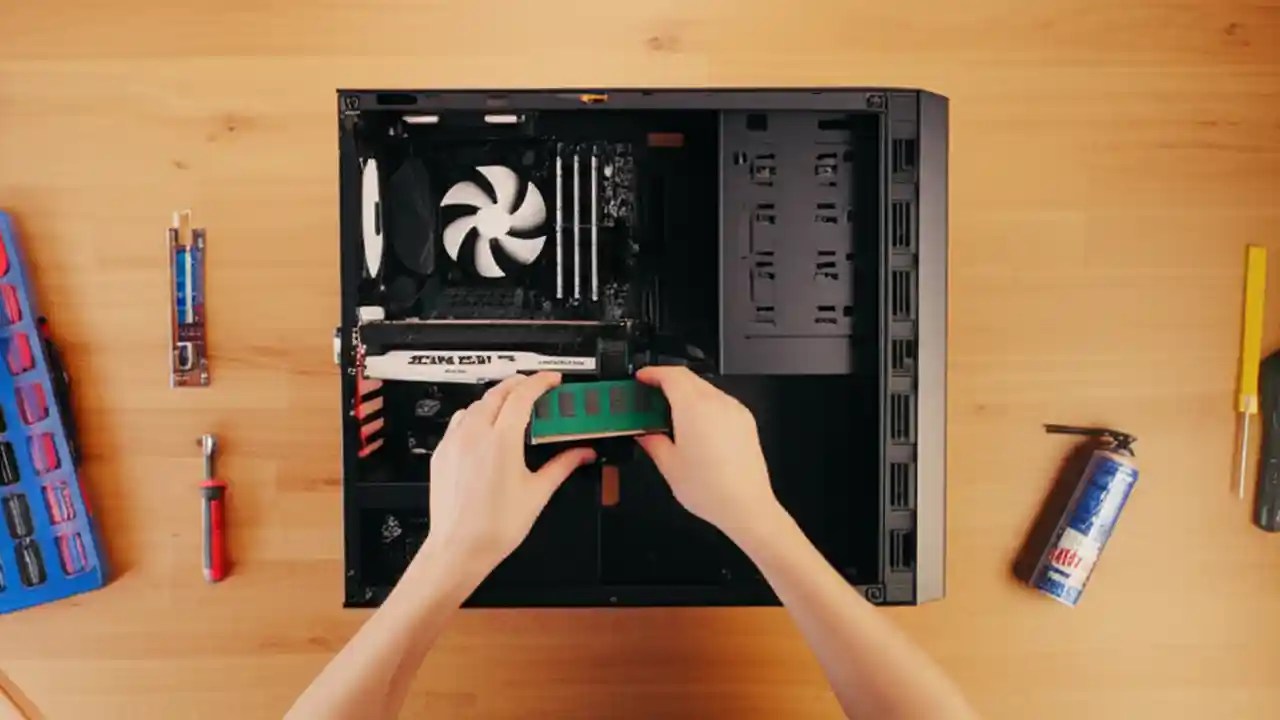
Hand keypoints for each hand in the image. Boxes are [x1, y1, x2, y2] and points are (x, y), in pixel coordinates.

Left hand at [423, 372, 595, 573]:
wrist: (458, 548)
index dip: (540, 381)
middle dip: (519, 385)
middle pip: (498, 392)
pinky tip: (484, 429)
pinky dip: (475, 416)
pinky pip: (459, 421)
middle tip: (536, 389)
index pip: (523, 394)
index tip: (552, 380)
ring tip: (512, 408)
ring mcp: (454, 442)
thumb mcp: (537, 492)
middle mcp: (474, 434)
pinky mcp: (442, 453)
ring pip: (476, 404)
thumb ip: (563, 465)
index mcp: (501, 439)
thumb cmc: (494, 527)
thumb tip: (582, 454)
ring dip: (496, 399)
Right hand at [634, 366, 781, 541]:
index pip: (671, 375)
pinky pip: (720, 402)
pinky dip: (703, 404)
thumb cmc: (712, 490)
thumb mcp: (669, 466)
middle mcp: (718, 404)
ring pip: (705, 388)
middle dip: (667, 382)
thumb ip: (652, 442)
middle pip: (689, 378)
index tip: (642, 378)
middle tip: (650, 396)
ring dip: (686, 393)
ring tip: (670, 414)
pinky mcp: (745, 421)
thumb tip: (644, 433)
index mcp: (695, 409)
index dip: (653, 373)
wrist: (746, 506)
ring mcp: (735, 411)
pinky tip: (693, 425)